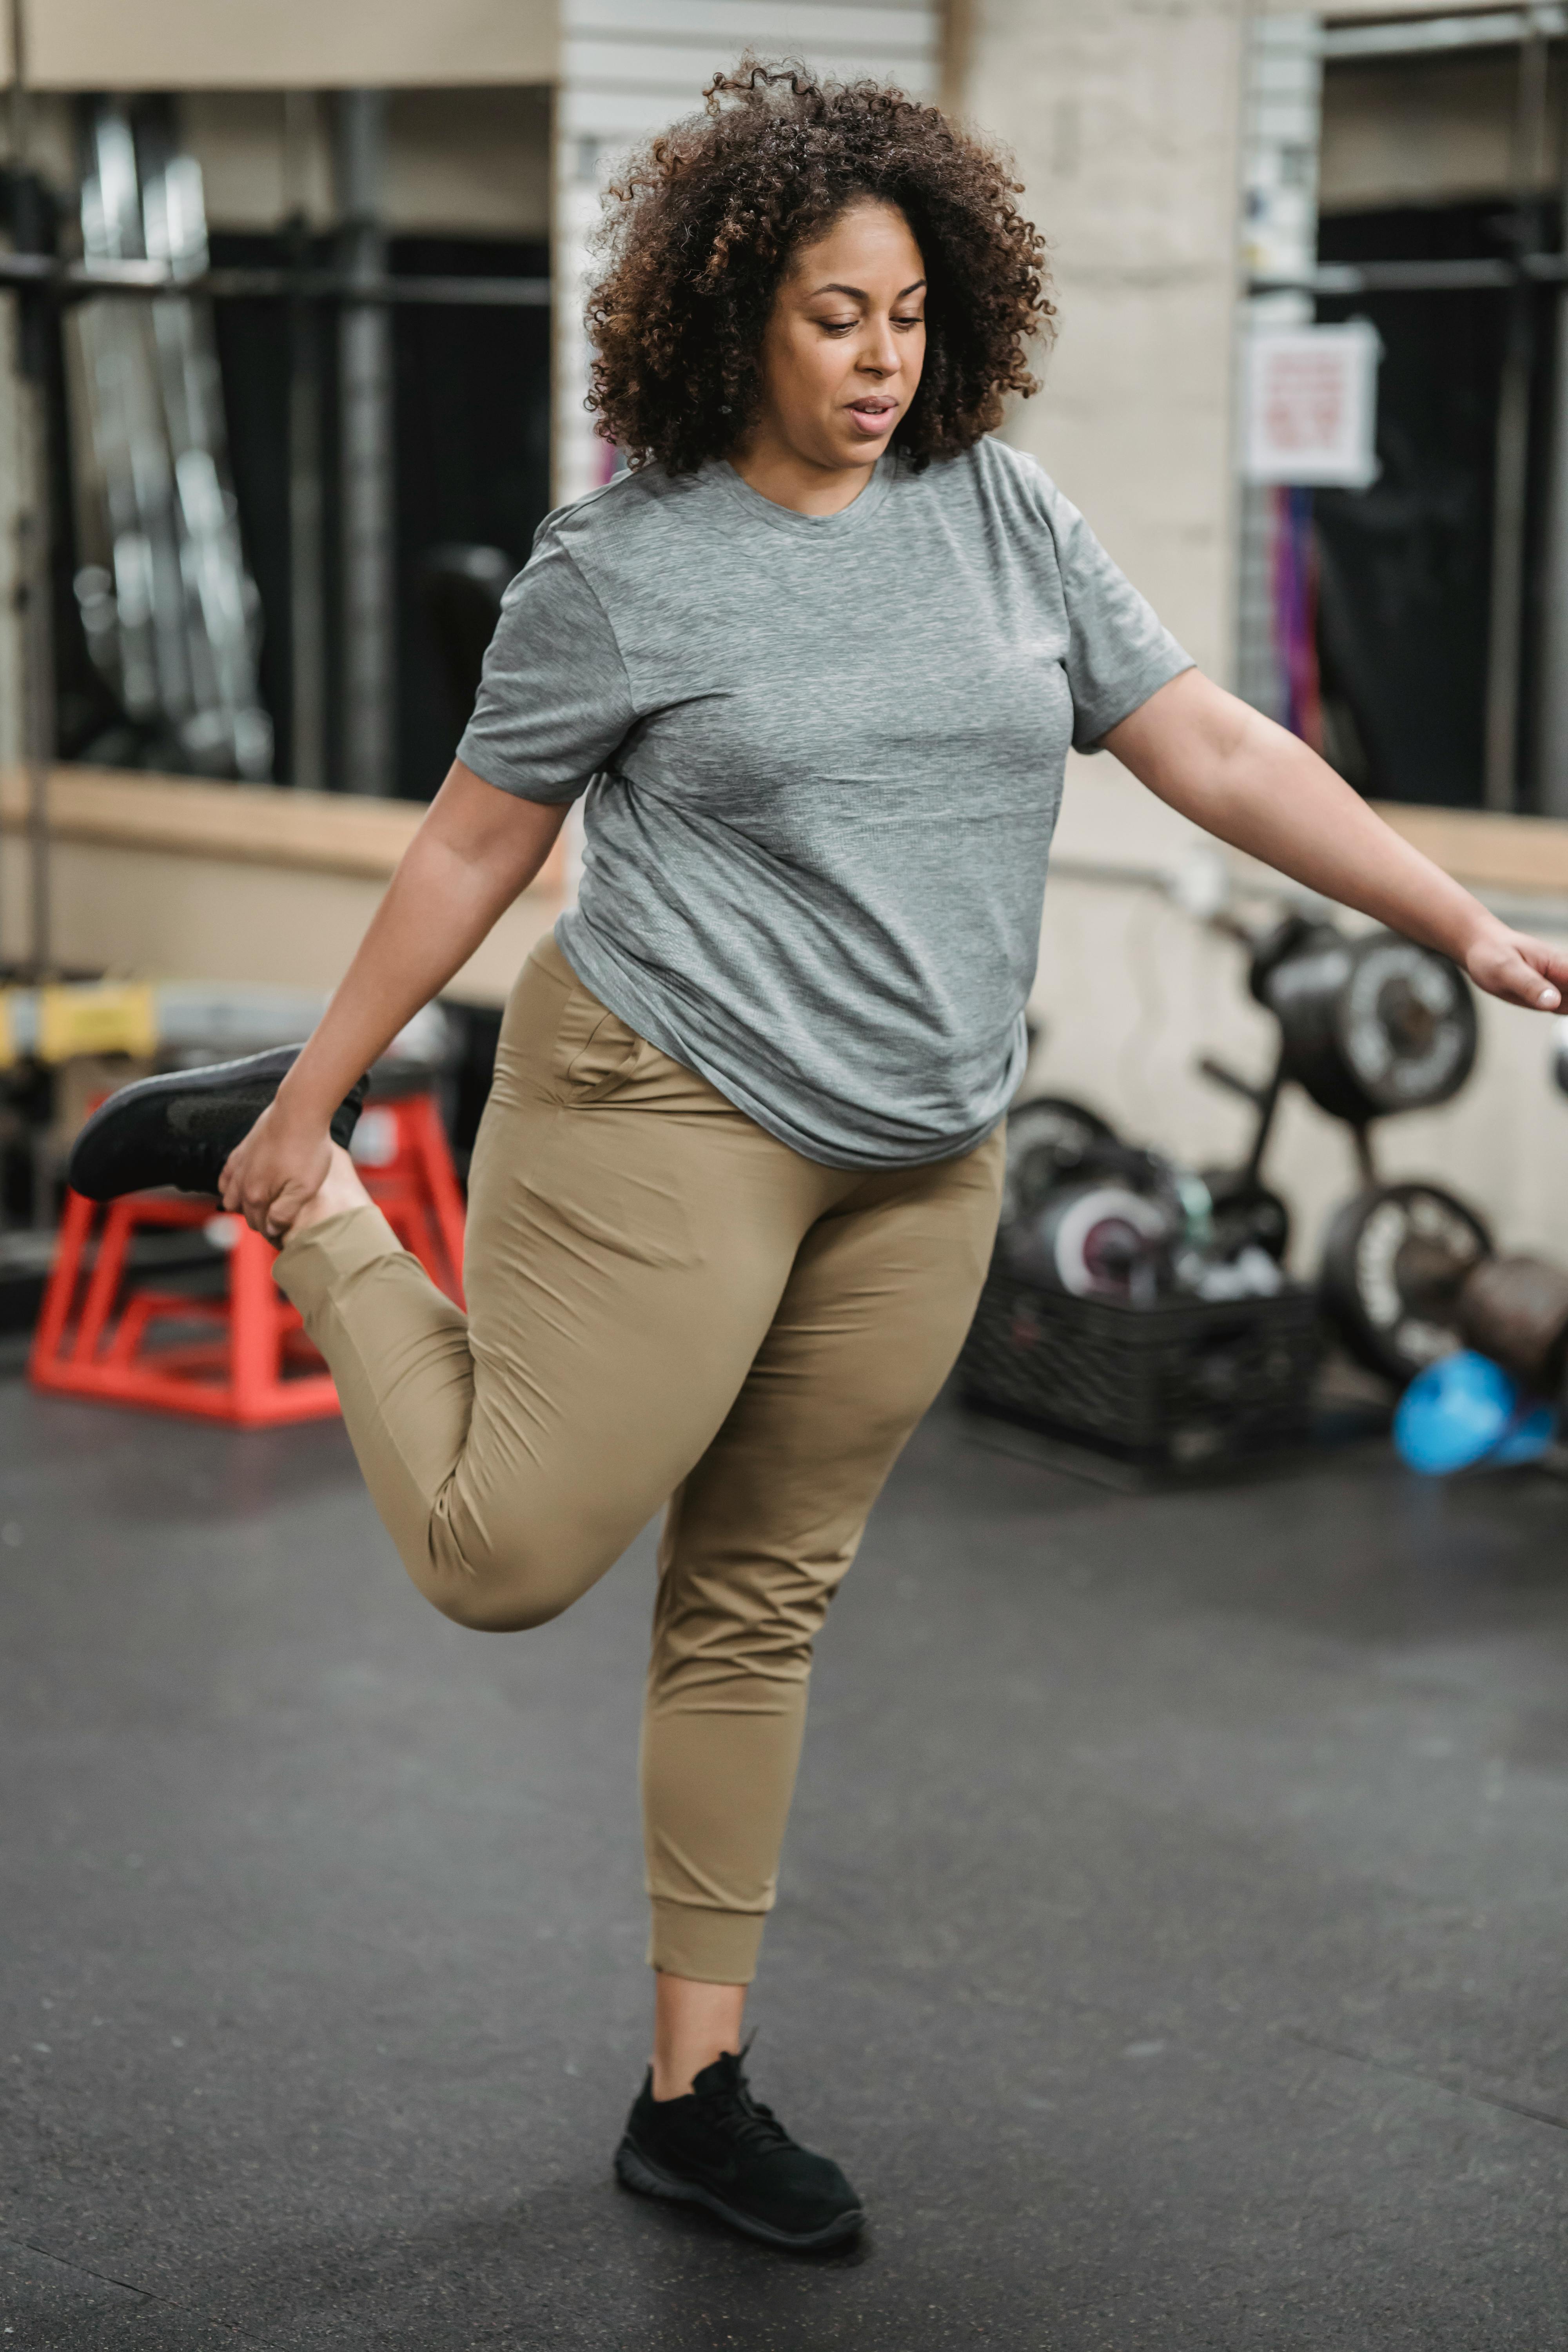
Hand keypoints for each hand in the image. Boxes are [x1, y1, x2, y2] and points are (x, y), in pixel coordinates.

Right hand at [219, 1099, 333, 1241]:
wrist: (299, 1111)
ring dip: (243, 1207)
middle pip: (247, 1214)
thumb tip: (271, 1230)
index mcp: (257, 1196)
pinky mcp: (242, 1150)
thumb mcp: (305, 1188)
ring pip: (231, 1197)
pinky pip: (226, 1175)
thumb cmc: (307, 1149)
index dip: (275, 1235)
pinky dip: (229, 1186)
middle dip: (261, 1223)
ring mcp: (240, 1166)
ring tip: (260, 1210)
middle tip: (278, 1226)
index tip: (287, 1238)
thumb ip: (285, 1212)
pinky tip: (237, 1188)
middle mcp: (242, 1183)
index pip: (261, 1227)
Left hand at [1463, 924, 1567, 1012]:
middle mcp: (1562, 975)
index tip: (1564, 1004)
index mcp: (1559, 964)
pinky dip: (1565, 1011)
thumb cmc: (1492, 954)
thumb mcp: (1506, 969)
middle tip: (1551, 1005)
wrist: (1480, 948)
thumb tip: (1554, 1003)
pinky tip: (1551, 1008)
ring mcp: (1555, 986)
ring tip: (1533, 999)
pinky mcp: (1546, 995)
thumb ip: (1530, 986)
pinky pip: (1564, 1006)